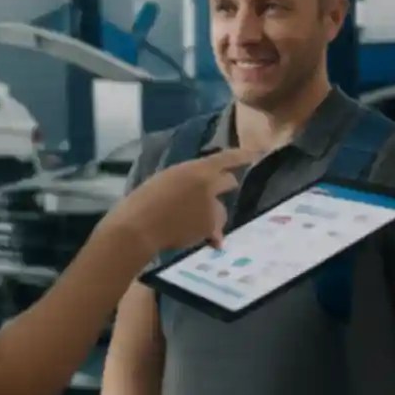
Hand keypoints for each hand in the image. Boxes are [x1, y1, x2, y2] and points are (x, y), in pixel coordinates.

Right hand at [106, 148, 258, 254]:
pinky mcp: (210, 228)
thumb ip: (188, 181)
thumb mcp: (167, 179)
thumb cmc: (143, 200)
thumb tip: (200, 190)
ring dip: (213, 215)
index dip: (241, 155)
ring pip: (221, 210)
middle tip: (209, 195)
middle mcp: (209, 185)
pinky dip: (210, 235)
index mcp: (196, 168)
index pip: (226, 158)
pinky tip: (200, 240)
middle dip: (223, 187)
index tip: (255, 153)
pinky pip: (216, 231)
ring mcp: (212, 207)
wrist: (140, 227)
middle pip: (229, 181)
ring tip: (189, 223)